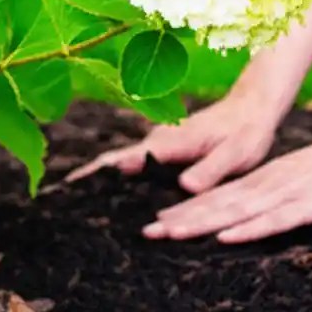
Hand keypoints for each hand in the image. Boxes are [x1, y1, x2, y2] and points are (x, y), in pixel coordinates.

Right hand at [67, 88, 282, 193]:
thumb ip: (210, 170)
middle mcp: (156, 143)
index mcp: (167, 145)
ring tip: (78, 205)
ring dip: (102, 180)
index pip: (122, 159)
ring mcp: (158, 145)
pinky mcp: (165, 150)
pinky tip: (117, 197)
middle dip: (87, 180)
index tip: (68, 185)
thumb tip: (184, 188)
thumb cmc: (246, 132)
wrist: (252, 107)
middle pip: (114, 162)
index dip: (95, 173)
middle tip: (60, 202)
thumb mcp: (236, 154)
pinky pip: (137, 165)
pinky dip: (121, 178)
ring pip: (123, 164)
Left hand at [142, 129, 311, 242]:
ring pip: (234, 212)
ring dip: (202, 223)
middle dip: (181, 220)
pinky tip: (225, 236)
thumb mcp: (289, 183)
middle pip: (215, 206)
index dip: (185, 211)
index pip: (215, 199)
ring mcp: (281, 196)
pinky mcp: (303, 206)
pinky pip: (272, 221)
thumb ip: (266, 195)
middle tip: (148, 232)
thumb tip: (243, 211)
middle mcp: (262, 187)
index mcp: (258, 182)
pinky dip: (248, 229)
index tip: (158, 222)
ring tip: (171, 232)